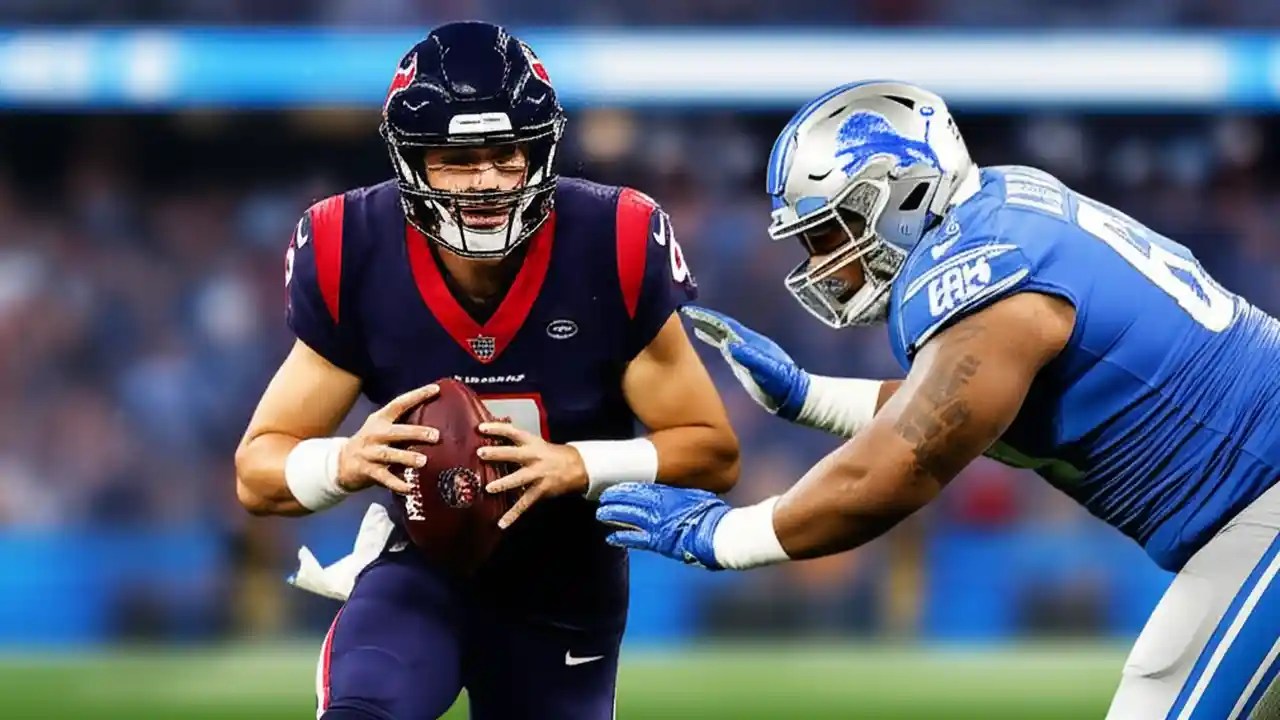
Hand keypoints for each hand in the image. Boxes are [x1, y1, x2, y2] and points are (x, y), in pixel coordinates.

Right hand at [336, 384, 440, 493]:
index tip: (436, 389)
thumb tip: (435, 421)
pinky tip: (411, 488)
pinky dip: (398, 484)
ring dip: (407, 457)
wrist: (341, 462)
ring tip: (423, 461)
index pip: (400, 403)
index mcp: (380, 419)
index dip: (417, 395)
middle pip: (397, 432)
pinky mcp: (369, 471)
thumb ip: (402, 424)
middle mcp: (375, 434)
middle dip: (416, 433)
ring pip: (390, 455)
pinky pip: (385, 479)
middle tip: (435, 436)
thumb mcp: (381, 427)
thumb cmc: (371, 442)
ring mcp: (371, 453)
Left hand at [478, 422, 587, 528]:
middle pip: (514, 454)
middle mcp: (534, 457)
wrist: (577, 466)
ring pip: (519, 479)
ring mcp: (538, 474)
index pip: (513, 432)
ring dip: (503, 483)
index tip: (481, 428)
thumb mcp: (537, 444)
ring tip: (489, 488)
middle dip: (497, 453)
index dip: (497, 428)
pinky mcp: (541, 490)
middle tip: (481, 453)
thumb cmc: (551, 454)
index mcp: (532, 442)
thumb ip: (518, 444)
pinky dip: (513, 514)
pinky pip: (524, 503)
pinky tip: (502, 523)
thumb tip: (494, 441)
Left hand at [594, 483, 730, 568]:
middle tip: (602, 498)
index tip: (613, 487)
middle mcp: (658, 507)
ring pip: (628, 517)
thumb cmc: (711, 514)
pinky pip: (636, 539)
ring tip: (601, 513)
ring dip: (613, 515)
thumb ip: (679, 492)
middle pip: (630, 501)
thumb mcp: (694, 495)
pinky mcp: (658, 542)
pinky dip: (622, 537)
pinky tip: (611, 537)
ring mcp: (656, 525)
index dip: (624, 488)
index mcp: (667, 493)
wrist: (718, 534)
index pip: (640, 488)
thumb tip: (673, 491)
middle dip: (614, 499)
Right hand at [680, 305, 810, 420]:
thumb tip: (729, 344)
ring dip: (709, 328)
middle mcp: (748, 343)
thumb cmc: (783, 384)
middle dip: (706, 319)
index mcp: (752, 341)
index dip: (709, 317)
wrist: (794, 396)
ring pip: (724, 335)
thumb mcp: (769, 370)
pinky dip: (714, 339)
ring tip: (693, 322)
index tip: (692, 311)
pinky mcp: (744, 362)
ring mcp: (746, 352)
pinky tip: (707, 339)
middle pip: (724, 327)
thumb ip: (751, 358)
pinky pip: (725, 346)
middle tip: (687, 312)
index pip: (727, 325)